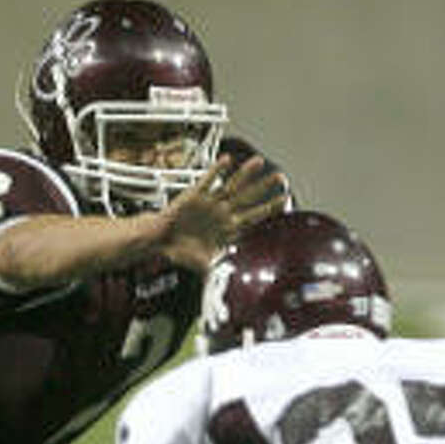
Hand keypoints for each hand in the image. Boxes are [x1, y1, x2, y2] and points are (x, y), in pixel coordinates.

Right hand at [155, 154, 289, 273]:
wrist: (160, 242)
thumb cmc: (180, 251)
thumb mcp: (202, 264)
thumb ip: (215, 271)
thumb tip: (221, 283)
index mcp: (227, 227)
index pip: (252, 216)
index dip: (268, 208)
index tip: (284, 200)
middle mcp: (221, 212)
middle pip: (248, 198)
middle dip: (264, 188)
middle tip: (281, 178)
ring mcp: (210, 203)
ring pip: (232, 186)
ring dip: (246, 175)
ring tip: (259, 162)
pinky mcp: (194, 196)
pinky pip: (208, 181)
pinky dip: (216, 171)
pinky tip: (227, 160)